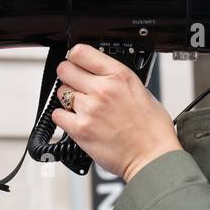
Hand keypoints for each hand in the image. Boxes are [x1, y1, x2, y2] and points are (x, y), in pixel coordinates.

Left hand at [51, 45, 181, 181]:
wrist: (152, 157)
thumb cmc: (152, 129)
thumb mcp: (142, 91)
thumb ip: (117, 80)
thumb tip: (101, 74)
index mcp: (119, 76)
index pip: (80, 52)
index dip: (75, 57)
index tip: (75, 62)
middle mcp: (102, 89)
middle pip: (64, 70)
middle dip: (68, 76)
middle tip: (74, 84)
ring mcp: (89, 109)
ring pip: (61, 93)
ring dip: (67, 99)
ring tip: (82, 107)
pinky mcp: (80, 129)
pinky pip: (57, 115)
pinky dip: (63, 118)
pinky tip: (76, 120)